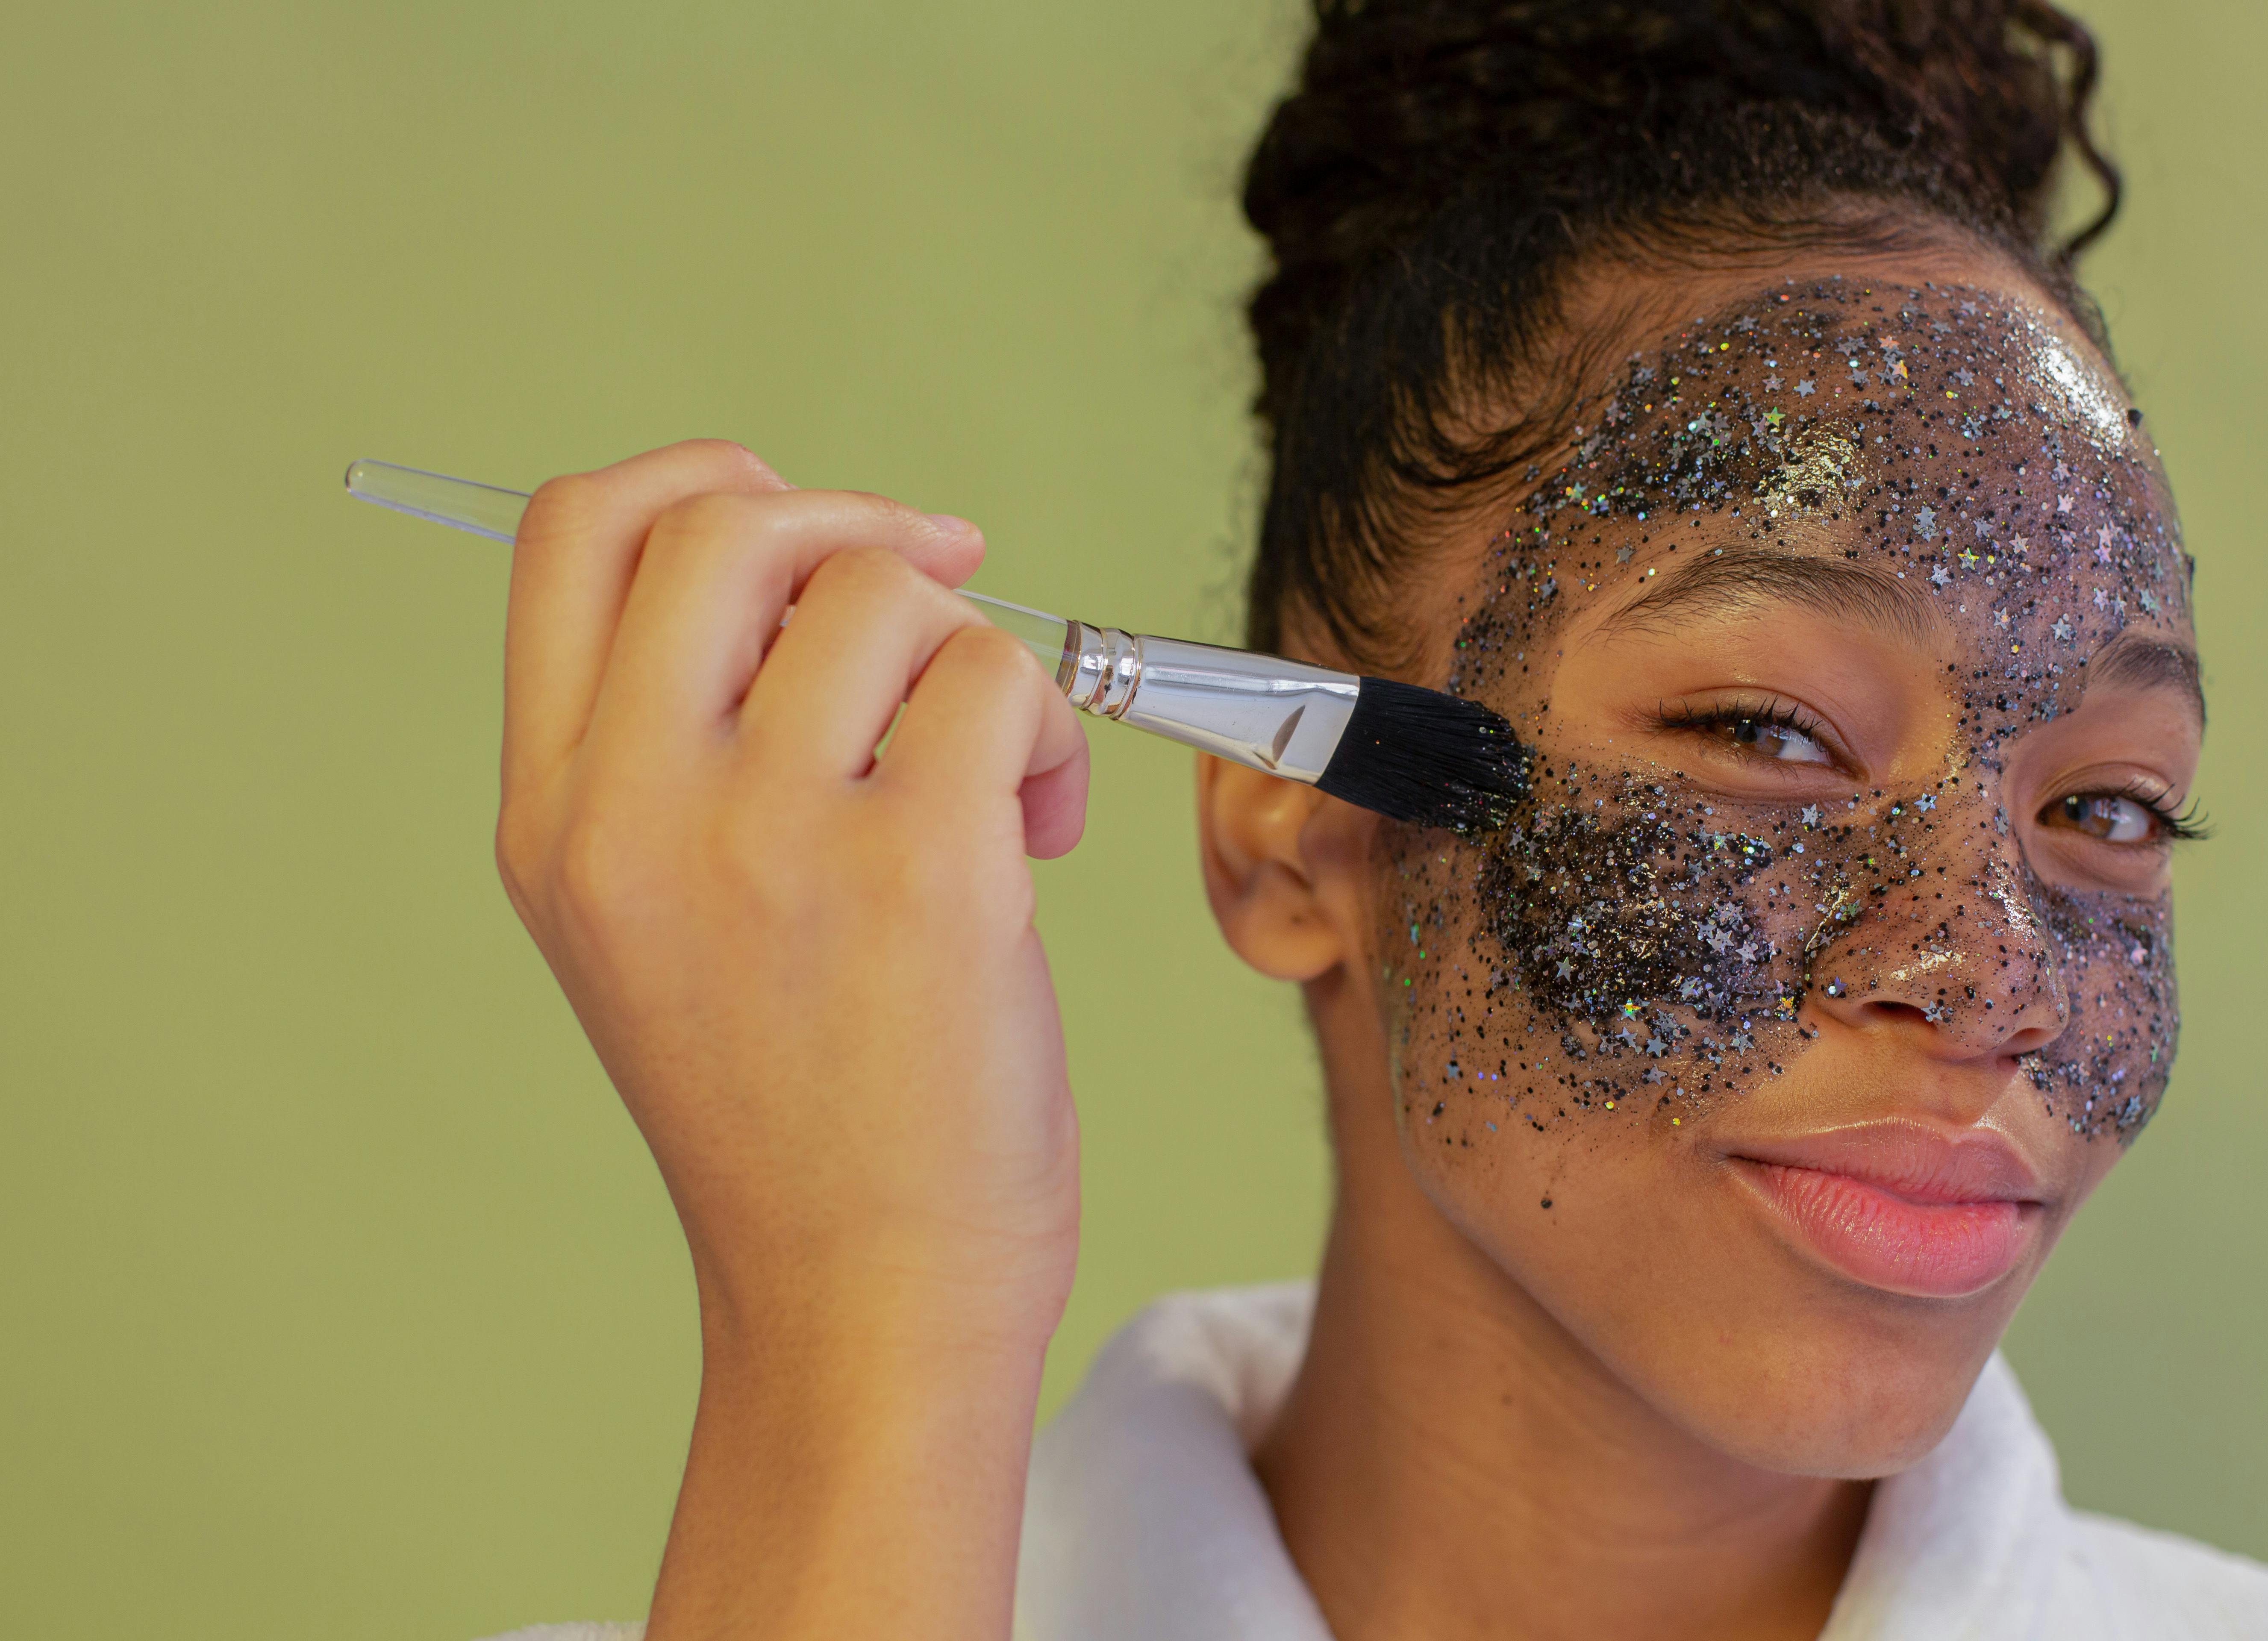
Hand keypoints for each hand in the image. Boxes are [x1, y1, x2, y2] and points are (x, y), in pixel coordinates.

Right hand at [492, 440, 1089, 1636]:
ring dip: (976, 654)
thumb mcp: (667, 923)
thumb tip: (833, 564)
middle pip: (724, 522)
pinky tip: (1046, 825)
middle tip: (940, 606)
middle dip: (856, 531)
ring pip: (886, 591)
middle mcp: (632, 815)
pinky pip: (998, 676)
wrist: (862, 1300)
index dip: (701, 481)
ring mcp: (767, 839)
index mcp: (555, 819)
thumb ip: (692, 743)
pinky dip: (1047, 724)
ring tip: (1002, 774)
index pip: (574, 535)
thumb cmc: (800, 1108)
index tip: (809, 524)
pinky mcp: (921, 870)